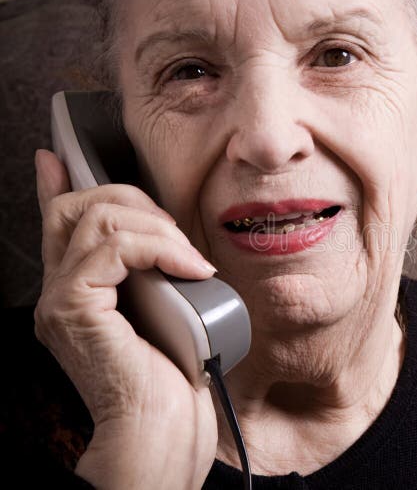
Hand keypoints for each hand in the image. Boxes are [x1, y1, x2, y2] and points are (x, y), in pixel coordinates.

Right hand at [34, 149, 217, 488]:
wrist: (163, 428)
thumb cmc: (174, 377)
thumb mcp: (170, 307)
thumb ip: (157, 273)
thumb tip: (169, 241)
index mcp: (77, 292)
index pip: (58, 223)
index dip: (57, 184)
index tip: (61, 157)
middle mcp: (58, 293)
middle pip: (78, 208)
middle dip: (135, 202)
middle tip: (176, 236)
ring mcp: (59, 300)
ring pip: (98, 219)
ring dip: (157, 228)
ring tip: (189, 261)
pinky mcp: (73, 308)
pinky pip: (113, 248)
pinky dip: (160, 248)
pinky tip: (189, 267)